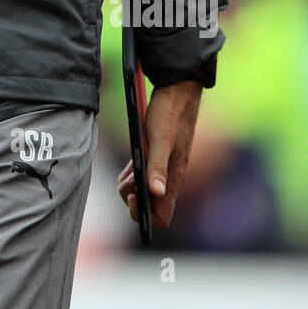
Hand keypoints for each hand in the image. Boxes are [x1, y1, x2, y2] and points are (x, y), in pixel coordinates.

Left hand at [117, 79, 202, 228]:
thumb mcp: (160, 139)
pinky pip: (143, 175)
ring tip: (131, 164)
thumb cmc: (169, 114)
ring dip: (130, 183)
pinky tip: (132, 159)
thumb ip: (157, 167)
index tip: (134, 196)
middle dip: (132, 197)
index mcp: (173, 179)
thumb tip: (157, 193)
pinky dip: (133, 171)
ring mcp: (164, 168)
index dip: (145, 215)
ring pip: (143, 190)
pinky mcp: (158, 157)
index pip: (163, 217)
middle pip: (149, 206)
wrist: (178, 91)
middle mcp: (170, 178)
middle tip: (129, 177)